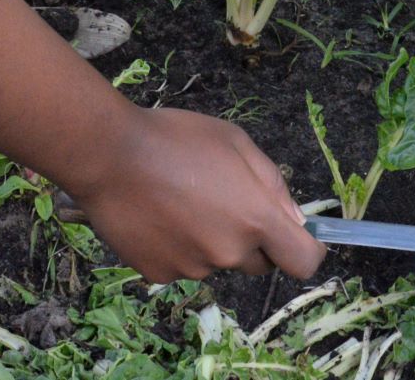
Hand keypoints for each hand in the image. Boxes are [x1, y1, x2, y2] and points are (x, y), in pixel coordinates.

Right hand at [63, 107, 324, 283]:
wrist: (109, 155)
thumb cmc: (176, 137)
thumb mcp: (236, 141)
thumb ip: (271, 183)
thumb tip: (294, 218)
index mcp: (256, 219)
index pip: (304, 262)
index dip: (305, 251)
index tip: (296, 237)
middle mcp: (229, 252)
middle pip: (258, 263)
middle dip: (252, 241)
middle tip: (223, 203)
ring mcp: (193, 268)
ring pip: (216, 262)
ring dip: (209, 241)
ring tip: (180, 201)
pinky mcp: (159, 275)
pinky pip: (181, 265)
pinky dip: (176, 248)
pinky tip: (157, 216)